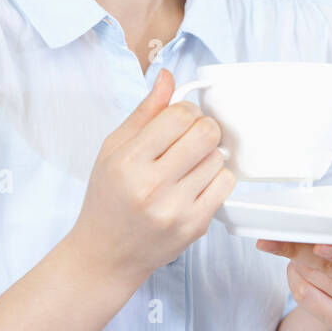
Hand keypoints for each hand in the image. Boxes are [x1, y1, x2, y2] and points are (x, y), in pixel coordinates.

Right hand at [71, 68, 236, 280]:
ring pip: (218, 158)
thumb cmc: (107, 198)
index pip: (179, 115)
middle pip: (206, 133)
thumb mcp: (113, 149)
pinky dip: (216, 177)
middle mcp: (151, 186)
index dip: (186, 111)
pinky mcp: (194, 226)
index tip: (180, 120)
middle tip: (191, 138)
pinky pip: (225, 184)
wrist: (106, 254)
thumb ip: (145, 112)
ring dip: (208, 155)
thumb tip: (168, 76)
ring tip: (189, 164)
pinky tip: (197, 181)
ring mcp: (175, 209)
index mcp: (128, 161)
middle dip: (203, 128)